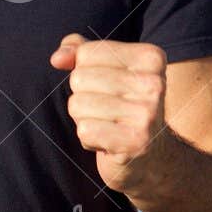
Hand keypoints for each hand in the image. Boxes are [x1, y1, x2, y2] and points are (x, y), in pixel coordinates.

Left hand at [50, 33, 168, 192]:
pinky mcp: (136, 141)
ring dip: (85, 120)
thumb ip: (80, 52)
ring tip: (109, 127)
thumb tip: (57, 58)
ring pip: (78, 104)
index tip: (111, 90)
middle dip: (83, 98)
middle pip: (79, 79)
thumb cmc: (122, 108)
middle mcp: (154, 83)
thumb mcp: (106, 71)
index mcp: (150, 57)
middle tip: (109, 113)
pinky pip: (85, 130)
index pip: (86, 53)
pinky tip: (109, 143)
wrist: (151, 159)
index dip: (85, 73)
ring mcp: (148, 113)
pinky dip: (89, 139)